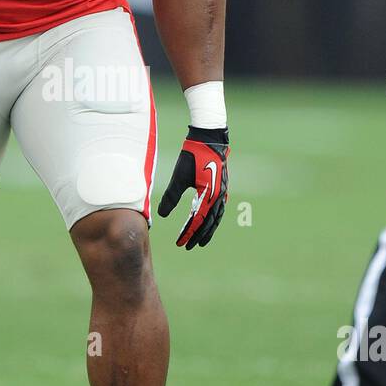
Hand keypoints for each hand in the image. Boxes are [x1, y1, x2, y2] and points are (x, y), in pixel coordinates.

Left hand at [158, 127, 228, 248]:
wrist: (209, 138)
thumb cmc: (193, 156)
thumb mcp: (179, 177)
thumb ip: (171, 196)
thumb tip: (162, 215)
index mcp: (209, 195)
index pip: (198, 221)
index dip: (189, 234)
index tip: (180, 243)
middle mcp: (219, 196)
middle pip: (209, 223)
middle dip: (199, 236)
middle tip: (189, 247)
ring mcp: (222, 192)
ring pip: (216, 217)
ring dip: (208, 229)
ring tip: (201, 240)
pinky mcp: (221, 186)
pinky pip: (218, 208)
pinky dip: (212, 218)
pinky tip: (207, 220)